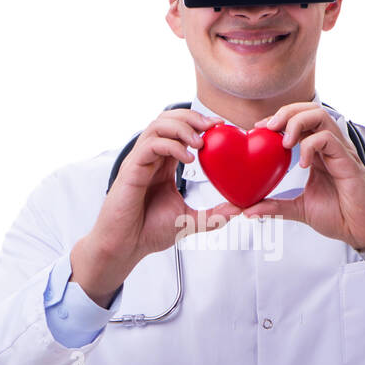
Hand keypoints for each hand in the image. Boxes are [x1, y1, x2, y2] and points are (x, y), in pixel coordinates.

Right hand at [70, 109, 240, 305]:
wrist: (125, 247)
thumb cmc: (148, 232)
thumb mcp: (190, 221)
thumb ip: (214, 215)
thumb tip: (239, 210)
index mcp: (163, 164)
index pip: (180, 131)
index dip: (200, 124)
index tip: (223, 127)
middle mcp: (151, 158)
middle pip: (168, 119)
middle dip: (192, 117)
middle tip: (215, 126)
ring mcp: (139, 162)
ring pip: (157, 126)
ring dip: (182, 127)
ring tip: (201, 142)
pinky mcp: (131, 170)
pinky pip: (150, 145)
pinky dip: (171, 145)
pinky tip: (188, 157)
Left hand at [239, 103, 364, 249]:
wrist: (363, 231)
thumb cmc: (340, 216)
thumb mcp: (299, 210)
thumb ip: (275, 207)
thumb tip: (247, 210)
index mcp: (317, 153)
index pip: (298, 122)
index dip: (278, 120)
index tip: (258, 130)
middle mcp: (329, 147)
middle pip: (309, 110)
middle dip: (285, 113)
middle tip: (267, 128)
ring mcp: (340, 151)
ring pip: (320, 116)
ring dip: (297, 122)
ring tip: (284, 142)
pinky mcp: (348, 161)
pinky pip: (328, 139)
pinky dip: (311, 145)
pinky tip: (302, 163)